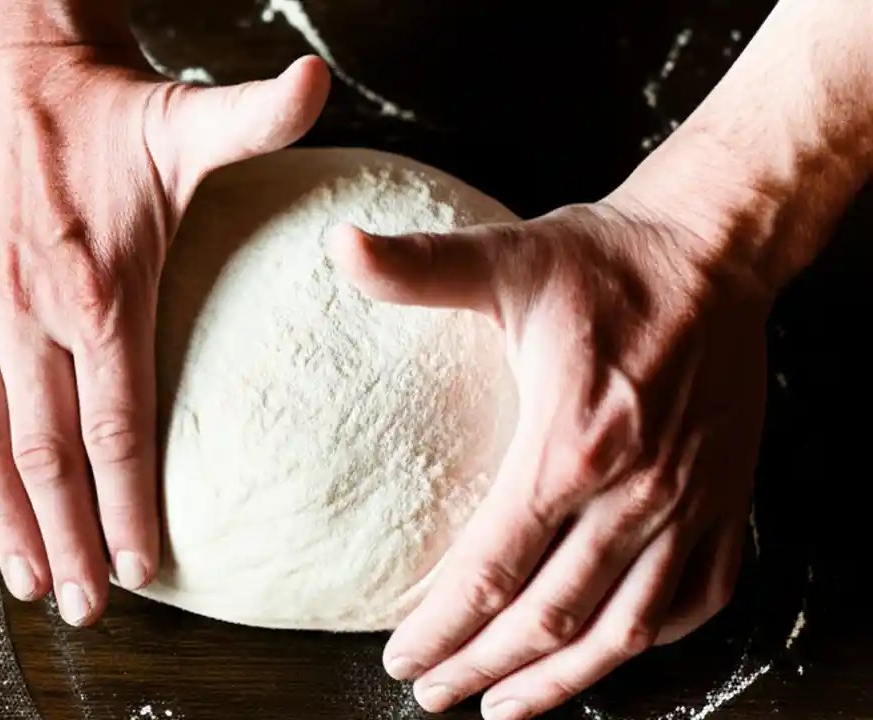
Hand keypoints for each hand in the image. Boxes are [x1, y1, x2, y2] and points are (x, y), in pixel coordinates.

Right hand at [0, 45, 329, 625]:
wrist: (21, 70)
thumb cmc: (117, 111)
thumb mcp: (193, 119)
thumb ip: (261, 117)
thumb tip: (320, 79)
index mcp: (101, 288)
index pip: (116, 424)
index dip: (127, 505)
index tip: (144, 569)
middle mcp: (31, 307)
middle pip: (48, 451)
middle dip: (69, 538)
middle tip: (87, 608)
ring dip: (1, 515)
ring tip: (25, 579)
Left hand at [329, 142, 773, 716]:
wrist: (714, 248)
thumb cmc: (604, 261)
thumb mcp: (508, 258)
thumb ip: (421, 267)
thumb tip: (341, 248)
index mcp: (572, 446)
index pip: (493, 570)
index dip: (442, 627)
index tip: (401, 658)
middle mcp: (638, 493)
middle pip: (549, 619)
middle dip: (483, 669)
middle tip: (434, 697)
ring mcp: (692, 505)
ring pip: (625, 631)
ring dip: (562, 682)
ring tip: (506, 707)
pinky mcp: (730, 501)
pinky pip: (698, 600)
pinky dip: (648, 641)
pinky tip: (608, 653)